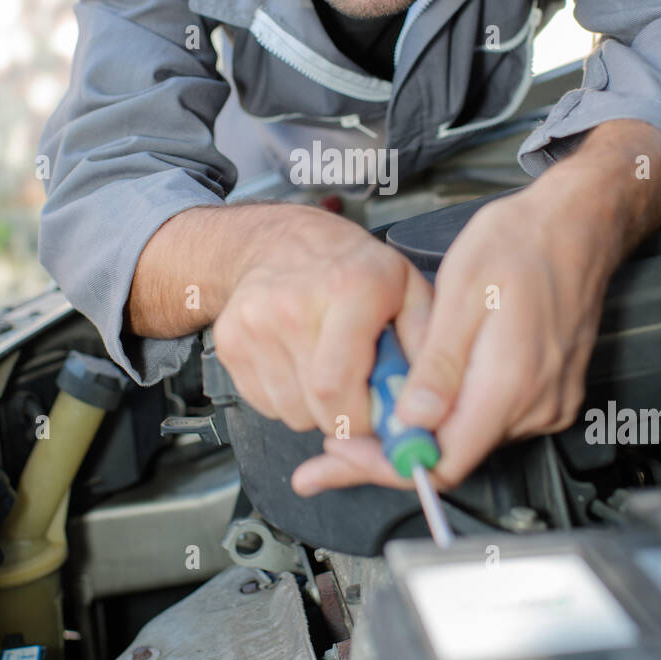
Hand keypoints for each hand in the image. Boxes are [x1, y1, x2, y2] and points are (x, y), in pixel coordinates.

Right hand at [213, 204, 431, 463]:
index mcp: (349, 290)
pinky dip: (288, 397)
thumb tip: (431, 404)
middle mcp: (294, 306)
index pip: (339, 389)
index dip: (362, 420)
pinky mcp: (229, 342)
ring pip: (290, 413)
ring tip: (327, 366)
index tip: (378, 414)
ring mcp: (254, 325)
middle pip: (315, 409)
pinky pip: (265, 403)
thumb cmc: (350, 265)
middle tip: (358, 391)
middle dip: (344, 417)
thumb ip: (428, 343)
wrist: (277, 240)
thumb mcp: (408, 286)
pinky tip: (300, 362)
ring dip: (315, 407)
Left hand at [292, 182, 608, 492]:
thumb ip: (439, 364)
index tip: (343, 455)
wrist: (577, 225)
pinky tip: (418, 397)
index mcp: (511, 383)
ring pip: (469, 439)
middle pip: (453, 457)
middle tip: (335, 452)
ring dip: (420, 434)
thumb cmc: (521, 243)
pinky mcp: (548, 395)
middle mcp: (536, 406)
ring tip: (372, 414)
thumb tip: (411, 419)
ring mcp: (547, 404)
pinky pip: (491, 420)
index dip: (388, 466)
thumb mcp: (462, 293)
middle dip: (392, 455)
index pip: (446, 463)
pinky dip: (450, 416)